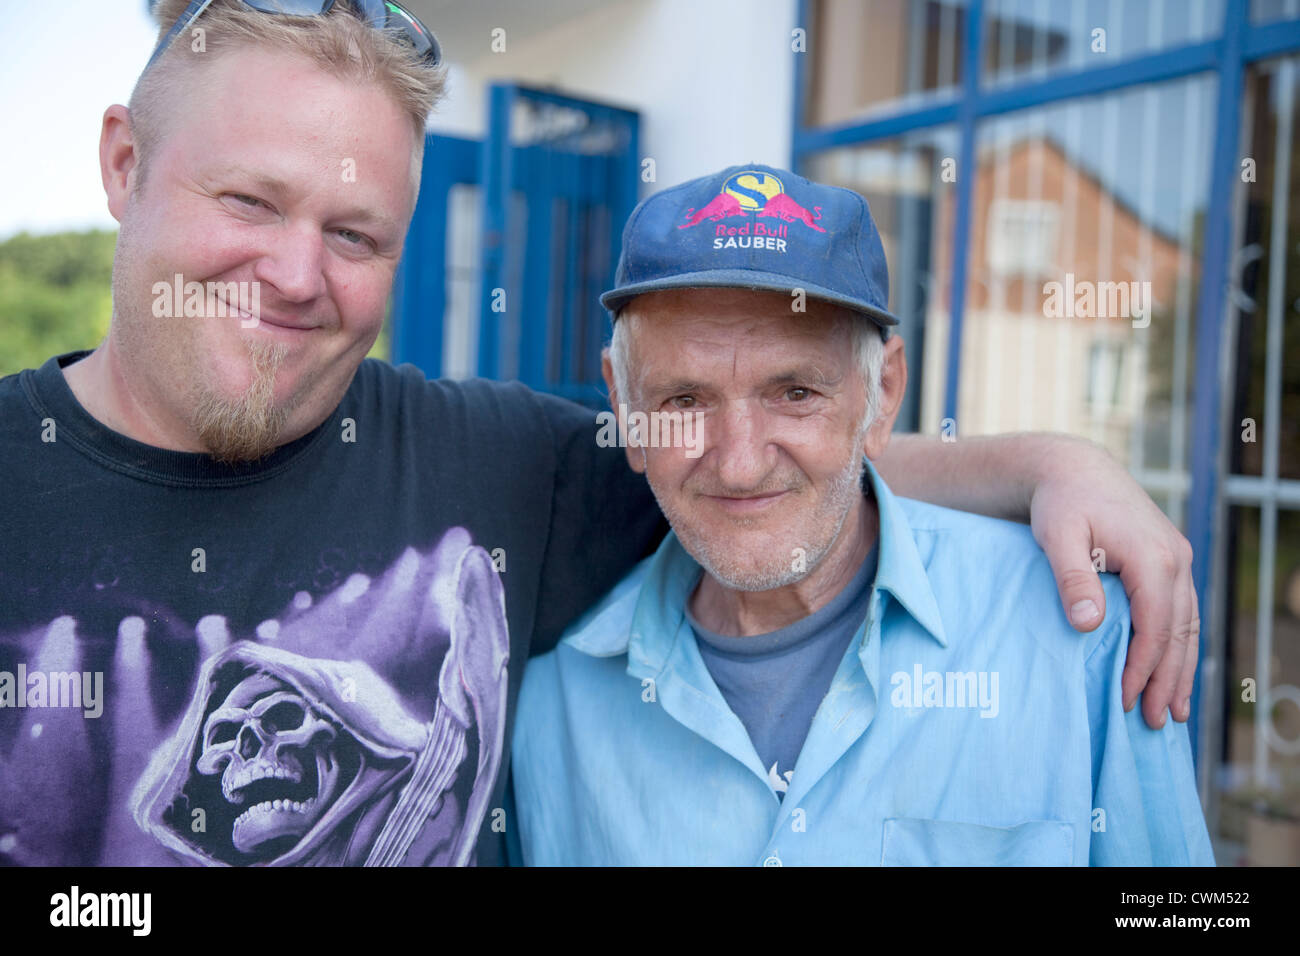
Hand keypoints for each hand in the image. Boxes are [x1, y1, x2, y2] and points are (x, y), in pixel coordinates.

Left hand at [1028, 437, 1198, 729]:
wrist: (1072, 469)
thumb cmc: (1059, 503)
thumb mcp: (1058, 537)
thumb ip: (1073, 579)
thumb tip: (1089, 625)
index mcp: (1152, 558)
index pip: (1155, 628)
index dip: (1143, 669)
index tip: (1128, 702)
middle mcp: (1175, 560)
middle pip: (1178, 633)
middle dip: (1168, 681)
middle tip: (1157, 723)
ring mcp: (1177, 559)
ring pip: (1187, 625)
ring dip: (1180, 669)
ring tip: (1174, 712)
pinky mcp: (1169, 560)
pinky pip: (1181, 612)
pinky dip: (1178, 644)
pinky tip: (1172, 671)